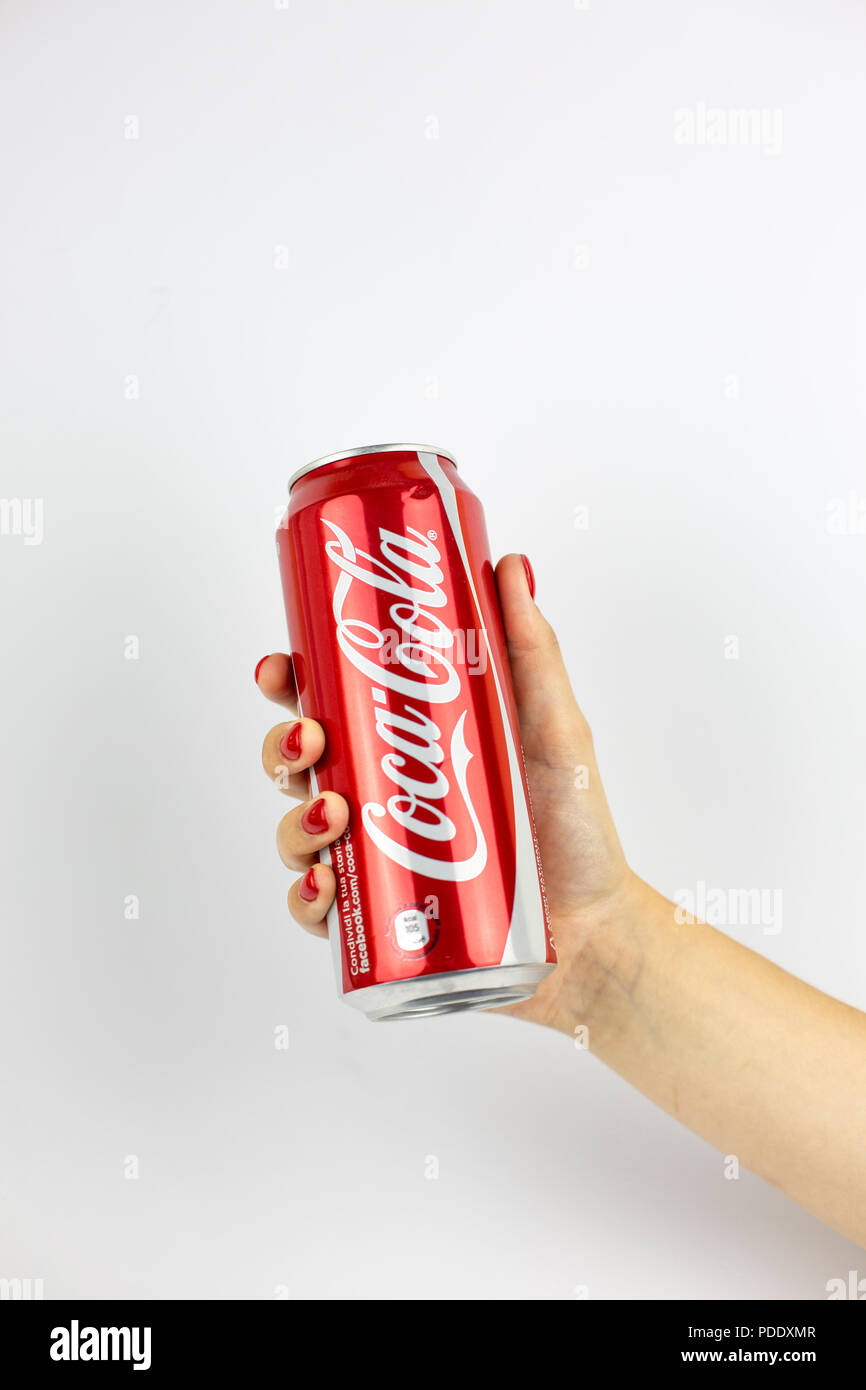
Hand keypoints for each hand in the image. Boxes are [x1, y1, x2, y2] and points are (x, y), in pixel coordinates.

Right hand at [258, 552, 635, 1033]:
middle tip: (308, 739)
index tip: (282, 665)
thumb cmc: (578, 830)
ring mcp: (376, 858)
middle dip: (282, 745)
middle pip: (299, 762)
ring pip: (297, 831)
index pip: (331, 701)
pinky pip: (316, 908)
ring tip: (334, 813)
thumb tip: (511, 563)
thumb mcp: (557, 730)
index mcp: (408, 742)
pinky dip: (306, 896)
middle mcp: (382, 796)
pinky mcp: (379, 919)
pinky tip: (326, 881)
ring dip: (293, 818)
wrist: (596, 931)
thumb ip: (532, 650)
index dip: (289, 680)